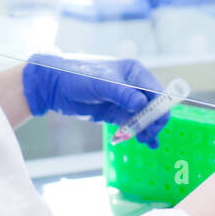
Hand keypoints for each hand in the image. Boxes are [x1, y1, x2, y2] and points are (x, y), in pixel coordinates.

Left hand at [22, 54, 168, 147]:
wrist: (54, 85)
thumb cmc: (78, 74)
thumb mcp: (101, 83)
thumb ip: (123, 94)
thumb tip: (142, 104)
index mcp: (134, 73)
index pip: (156, 91)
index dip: (159, 107)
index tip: (156, 123)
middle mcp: (133, 86)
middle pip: (153, 106)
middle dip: (153, 121)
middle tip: (147, 135)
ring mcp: (124, 101)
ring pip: (143, 117)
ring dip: (146, 129)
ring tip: (144, 140)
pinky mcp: (114, 112)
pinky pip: (130, 124)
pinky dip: (136, 133)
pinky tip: (143, 142)